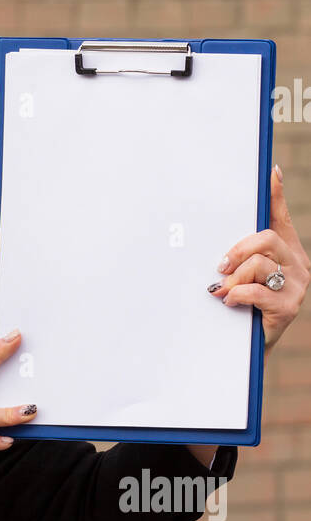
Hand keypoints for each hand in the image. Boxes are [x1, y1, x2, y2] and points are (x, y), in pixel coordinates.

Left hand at [209, 166, 309, 352]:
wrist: (250, 349)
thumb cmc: (244, 308)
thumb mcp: (244, 278)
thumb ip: (241, 257)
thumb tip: (221, 242)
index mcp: (287, 252)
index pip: (281, 217)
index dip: (276, 195)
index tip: (270, 171)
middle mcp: (298, 265)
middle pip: (265, 239)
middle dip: (237, 251)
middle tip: (221, 266)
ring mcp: (297, 286)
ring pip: (259, 265)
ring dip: (234, 278)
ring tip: (224, 292)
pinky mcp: (288, 307)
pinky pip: (256, 291)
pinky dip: (237, 295)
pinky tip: (230, 302)